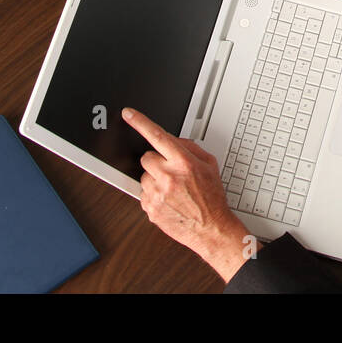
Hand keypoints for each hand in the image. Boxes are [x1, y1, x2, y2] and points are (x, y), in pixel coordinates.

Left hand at [123, 107, 253, 281]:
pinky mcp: (150, 208)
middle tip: (170, 173)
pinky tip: (168, 201)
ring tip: (172, 190)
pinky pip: (143, 194)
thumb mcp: (210, 166)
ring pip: (144, 177)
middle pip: (147, 158)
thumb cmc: (212, 198)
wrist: (210, 228)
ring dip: (154, 180)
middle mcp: (168, 176)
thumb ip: (191, 148)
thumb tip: (175, 140)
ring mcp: (157, 193)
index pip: (158, 136)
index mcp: (183, 162)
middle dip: (156, 162)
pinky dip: (153, 196)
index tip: (129, 114)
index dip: (140, 122)